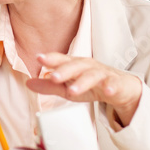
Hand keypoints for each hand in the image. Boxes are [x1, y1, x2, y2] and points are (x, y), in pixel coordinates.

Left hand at [26, 53, 142, 127]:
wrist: (121, 88)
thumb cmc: (92, 85)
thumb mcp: (68, 87)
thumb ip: (50, 86)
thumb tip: (28, 83)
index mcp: (75, 65)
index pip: (62, 60)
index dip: (51, 58)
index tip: (39, 58)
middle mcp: (88, 66)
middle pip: (76, 66)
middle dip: (64, 70)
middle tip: (53, 77)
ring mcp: (103, 74)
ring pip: (92, 75)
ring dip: (82, 82)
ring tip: (73, 90)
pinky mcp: (116, 83)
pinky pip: (113, 84)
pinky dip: (111, 86)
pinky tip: (107, 91)